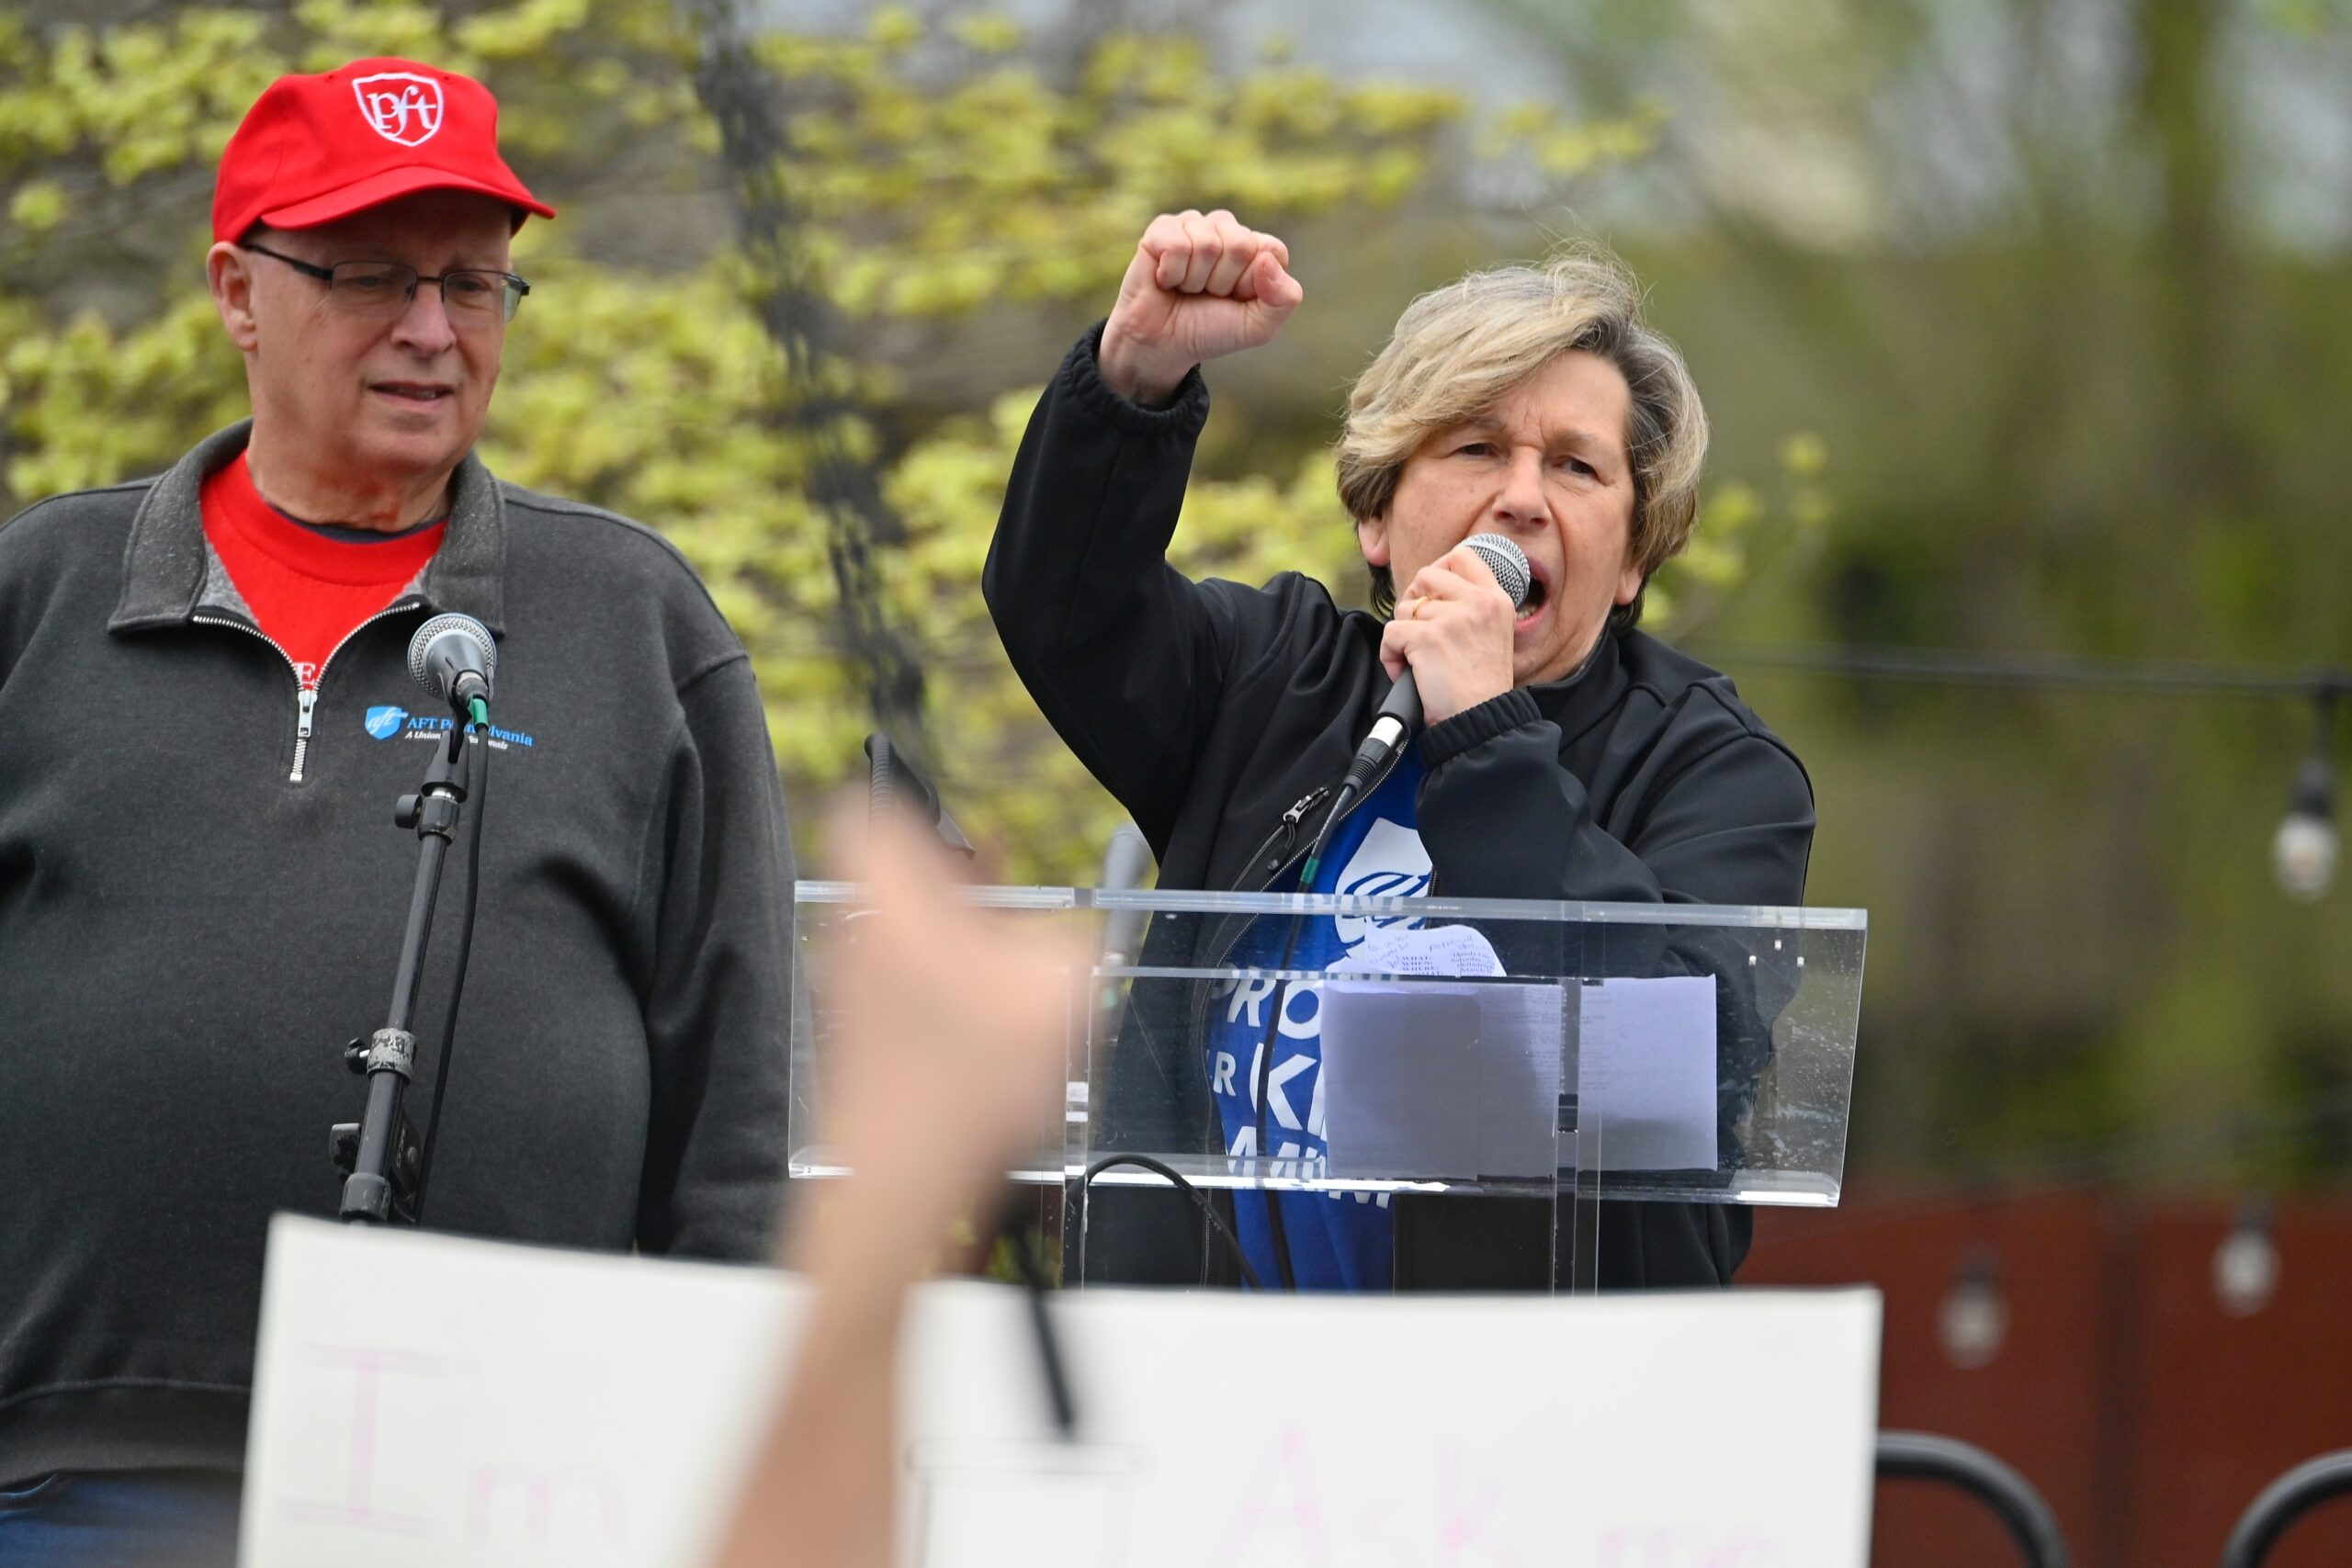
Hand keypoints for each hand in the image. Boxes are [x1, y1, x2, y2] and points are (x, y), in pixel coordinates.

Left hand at [810, 805, 1078, 1262]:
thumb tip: (1068, 945)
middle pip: (898, 881)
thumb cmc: (964, 1087)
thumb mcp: (1055, 995)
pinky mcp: (860, 1047)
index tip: (959, 825)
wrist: (896, 1189)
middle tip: (1004, 908)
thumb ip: (1071, 948)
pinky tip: (989, 1043)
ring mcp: (850, 998)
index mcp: (892, 905)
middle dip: (960, 894)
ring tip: (1009, 987)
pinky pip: (905, 996)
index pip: (871, 812)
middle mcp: (857, 942)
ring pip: (907, 944)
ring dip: (960, 955)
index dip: (915, 803)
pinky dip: (946, 1005)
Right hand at [1098, 209, 1302, 406]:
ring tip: (1186, 288)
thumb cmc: (1211, 331)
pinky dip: (1171, 273)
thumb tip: (1268, 260)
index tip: (1236, 299)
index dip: (1253, 283)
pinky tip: (1165, 279)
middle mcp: (1227, 230)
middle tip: (1207, 295)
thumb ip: (1283, 300)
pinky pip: (1177, 245)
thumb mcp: (1257, 327)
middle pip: (1240, 244)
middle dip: (1222, 282)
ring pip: (1208, 244)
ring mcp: (1195, 225)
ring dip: (1195, 280)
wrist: (1162, 345)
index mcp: (1255, 248)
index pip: (1272, 250)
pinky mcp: (1162, 228)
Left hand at [1380, 545, 1518, 725]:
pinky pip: (1390, 633)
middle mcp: (1478, 602)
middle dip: (1413, 602)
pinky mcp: (1428, 638)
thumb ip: (1469, 608)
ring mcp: (1453, 618)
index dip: (1439, 569)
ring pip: (1404, 608)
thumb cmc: (1480, 687)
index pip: (1463, 555)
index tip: (1431, 594)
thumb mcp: (1491, 634)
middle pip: (1425, 574)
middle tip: (1419, 631)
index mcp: (1496, 599)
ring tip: (1418, 661)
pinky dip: (1390, 656)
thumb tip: (1427, 591)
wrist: (1480, 721)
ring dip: (1402, 636)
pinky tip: (1405, 671)